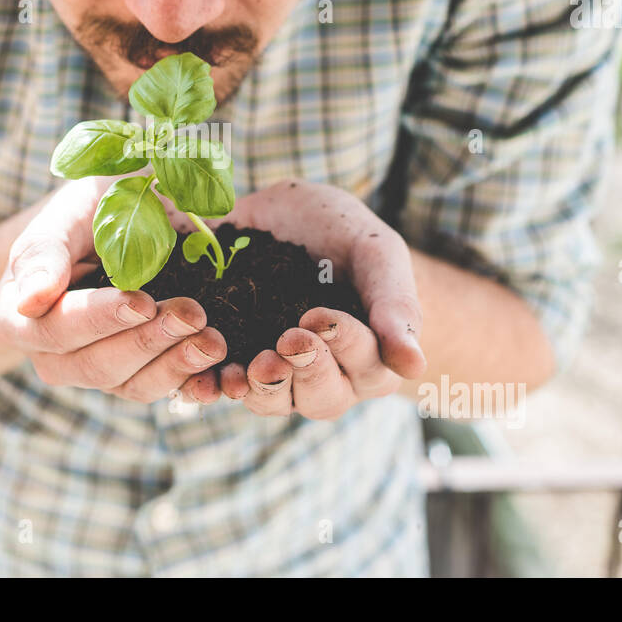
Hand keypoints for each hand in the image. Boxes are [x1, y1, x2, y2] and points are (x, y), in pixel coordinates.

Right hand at [0, 176, 225, 401]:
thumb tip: (30, 300)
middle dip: (146, 340)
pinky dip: (191, 379)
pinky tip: (217, 363)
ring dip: (175, 364)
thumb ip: (45, 251)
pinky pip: (159, 389)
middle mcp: (52, 355)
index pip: (54, 329)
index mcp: (18, 317)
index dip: (98, 319)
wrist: (127, 217)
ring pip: (130, 385)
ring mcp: (94, 371)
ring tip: (212, 339)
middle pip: (94, 365)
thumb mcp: (68, 212)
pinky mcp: (134, 377)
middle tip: (193, 313)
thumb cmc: (91, 208)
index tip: (141, 301)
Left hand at [183, 180, 425, 418]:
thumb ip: (395, 304)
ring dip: (260, 388)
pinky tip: (206, 374)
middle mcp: (329, 377)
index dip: (345, 345)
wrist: (291, 219)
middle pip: (322, 398)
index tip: (321, 315)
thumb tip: (415, 366)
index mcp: (373, 356)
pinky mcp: (236, 363)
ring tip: (247, 366)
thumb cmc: (346, 237)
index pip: (368, 364)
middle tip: (288, 342)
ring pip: (274, 402)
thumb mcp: (376, 254)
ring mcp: (281, 376)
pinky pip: (227, 387)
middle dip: (305, 372)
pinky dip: (216, 384)